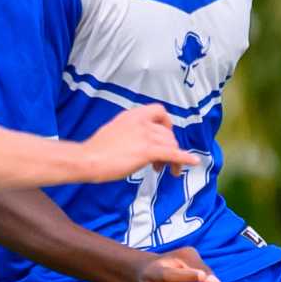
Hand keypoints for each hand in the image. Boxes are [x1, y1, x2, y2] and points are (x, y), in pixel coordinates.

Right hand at [81, 104, 196, 181]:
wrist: (87, 159)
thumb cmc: (96, 150)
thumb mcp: (115, 131)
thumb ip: (130, 131)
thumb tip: (139, 142)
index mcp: (132, 115)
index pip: (159, 111)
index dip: (167, 124)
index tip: (165, 136)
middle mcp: (141, 122)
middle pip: (167, 133)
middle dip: (169, 147)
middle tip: (161, 164)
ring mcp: (145, 135)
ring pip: (170, 144)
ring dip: (173, 158)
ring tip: (166, 171)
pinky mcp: (147, 151)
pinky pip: (172, 154)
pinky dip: (184, 158)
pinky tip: (193, 162)